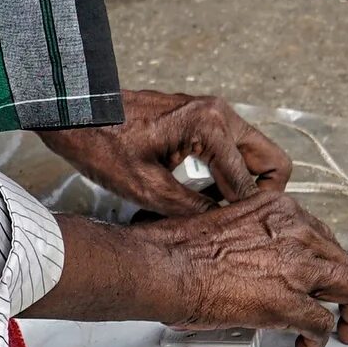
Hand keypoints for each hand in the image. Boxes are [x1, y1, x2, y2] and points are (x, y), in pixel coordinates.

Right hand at [30, 191, 347, 346]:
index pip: (324, 236)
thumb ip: (253, 236)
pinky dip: (321, 337)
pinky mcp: (290, 302)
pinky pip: (322, 322)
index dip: (333, 260)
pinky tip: (310, 345)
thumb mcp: (225, 222)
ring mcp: (297, 267)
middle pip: (344, 261)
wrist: (164, 267)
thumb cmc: (178, 247)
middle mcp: (295, 232)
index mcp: (279, 210)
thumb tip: (257, 257)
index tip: (335, 273)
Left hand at [38, 90, 291, 217]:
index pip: (249, 182)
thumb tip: (223, 226)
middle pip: (271, 160)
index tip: (231, 235)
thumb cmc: (103, 146)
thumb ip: (193, 209)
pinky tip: (201, 192)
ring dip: (243, 183)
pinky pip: (234, 147)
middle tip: (235, 221)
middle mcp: (219, 113)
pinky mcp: (202, 116)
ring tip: (214, 210)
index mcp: (210, 126)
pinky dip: (228, 170)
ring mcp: (213, 111)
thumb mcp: (147, 188)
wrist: (75, 114)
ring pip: (255, 154)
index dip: (243, 215)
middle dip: (260, 194)